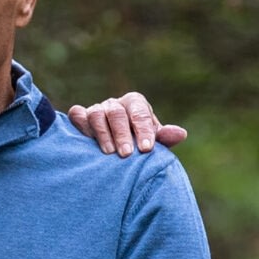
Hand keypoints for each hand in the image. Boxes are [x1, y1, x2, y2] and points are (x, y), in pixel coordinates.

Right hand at [65, 92, 186, 156]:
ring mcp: (96, 109)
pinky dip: (81, 126)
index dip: (143, 130)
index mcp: (136, 104)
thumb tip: (181, 134)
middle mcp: (115, 104)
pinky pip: (77, 116)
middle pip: (117, 113)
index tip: (146, 149)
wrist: (116, 150)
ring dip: (102, 134)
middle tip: (127, 154)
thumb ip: (164, 138)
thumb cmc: (138, 145)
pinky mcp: (80, 116)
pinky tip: (86, 143)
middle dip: (122, 134)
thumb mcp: (152, 143)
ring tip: (109, 153)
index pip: (140, 113)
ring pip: (96, 114)